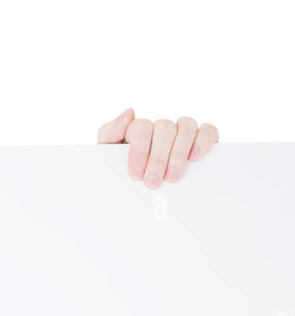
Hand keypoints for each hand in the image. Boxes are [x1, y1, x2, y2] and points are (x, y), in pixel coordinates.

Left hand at [98, 108, 218, 187]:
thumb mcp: (108, 159)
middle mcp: (162, 128)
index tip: (135, 175)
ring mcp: (183, 131)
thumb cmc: (125, 178)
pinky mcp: (203, 138)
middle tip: (152, 182)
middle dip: (158, 157)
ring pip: (185, 126)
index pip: (141, 127)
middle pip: (164, 128)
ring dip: (178, 153)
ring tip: (172, 178)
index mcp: (140, 130)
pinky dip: (202, 141)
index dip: (139, 150)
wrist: (138, 202)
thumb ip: (109, 134)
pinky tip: (194, 158)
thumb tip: (130, 113)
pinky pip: (207, 130)